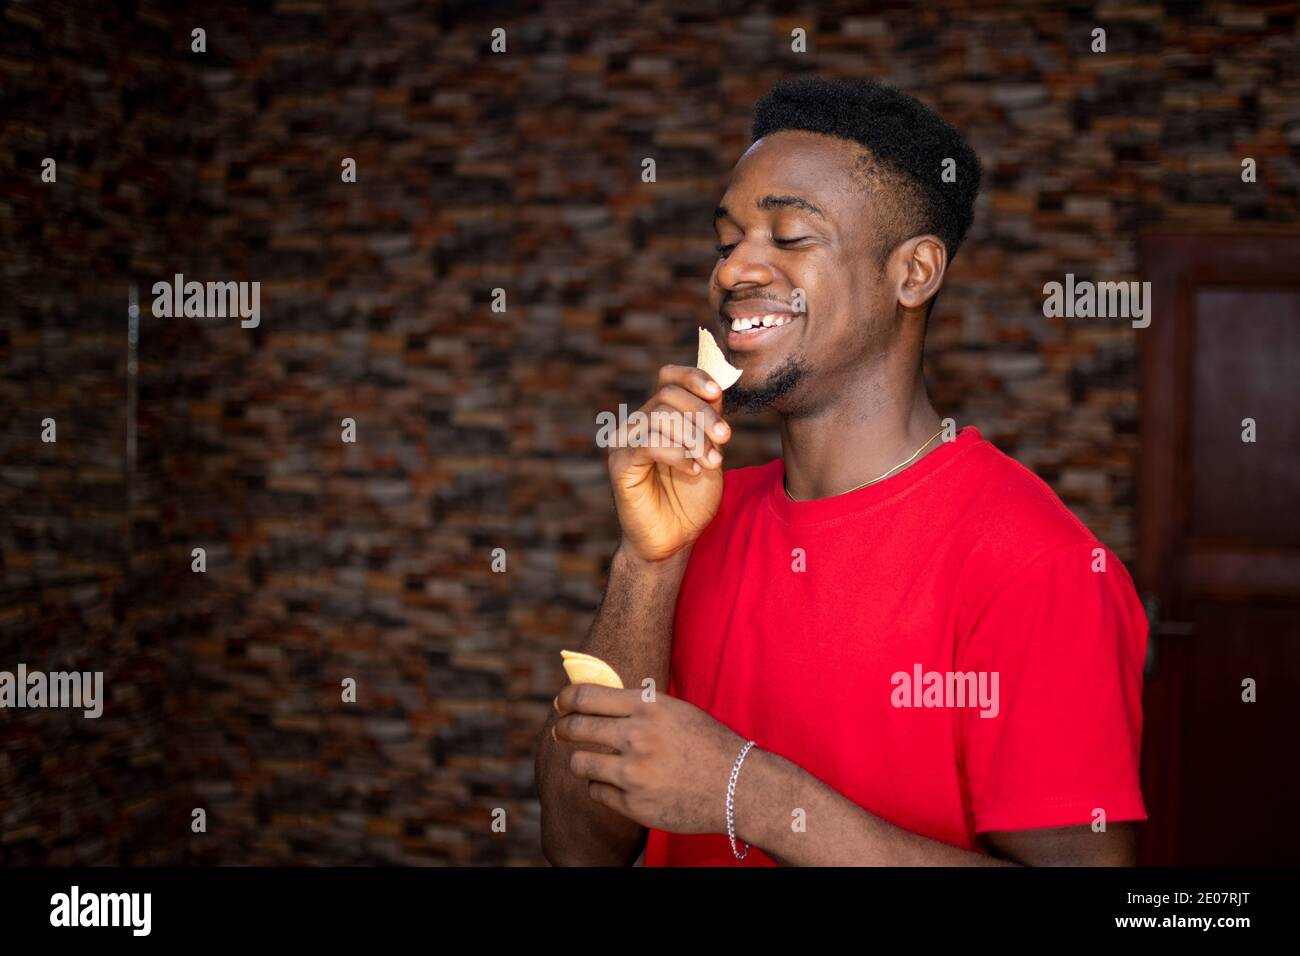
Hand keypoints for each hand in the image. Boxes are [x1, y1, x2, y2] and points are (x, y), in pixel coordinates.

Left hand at [554, 683, 746, 834]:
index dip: (565, 699)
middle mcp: (637, 736)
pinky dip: (603, 787)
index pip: (585, 697)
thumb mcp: (674, 710)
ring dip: (582, 761)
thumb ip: (636, 705)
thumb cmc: (707, 743)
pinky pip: (598, 791)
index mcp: (647, 706)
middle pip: (575, 728)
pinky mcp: (633, 804)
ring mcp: (633, 773)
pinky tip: (619, 784)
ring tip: (592, 761)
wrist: (738, 786)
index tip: (561, 704)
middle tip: (563, 732)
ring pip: (580, 763)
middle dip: (564, 729)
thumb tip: (591, 701)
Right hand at [607, 365, 731, 562]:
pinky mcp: (619, 464)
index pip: (668, 377)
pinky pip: (649, 444)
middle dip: (703, 415)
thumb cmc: (691, 499)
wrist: (674, 540)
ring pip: (660, 418)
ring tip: (712, 462)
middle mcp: (639, 424)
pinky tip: (693, 470)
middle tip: (725, 439)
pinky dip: (677, 454)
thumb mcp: (709, 452)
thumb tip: (716, 388)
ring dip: (694, 438)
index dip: (692, 377)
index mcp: (660, 416)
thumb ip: (709, 422)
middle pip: (669, 395)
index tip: (716, 393)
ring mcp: (625, 442)